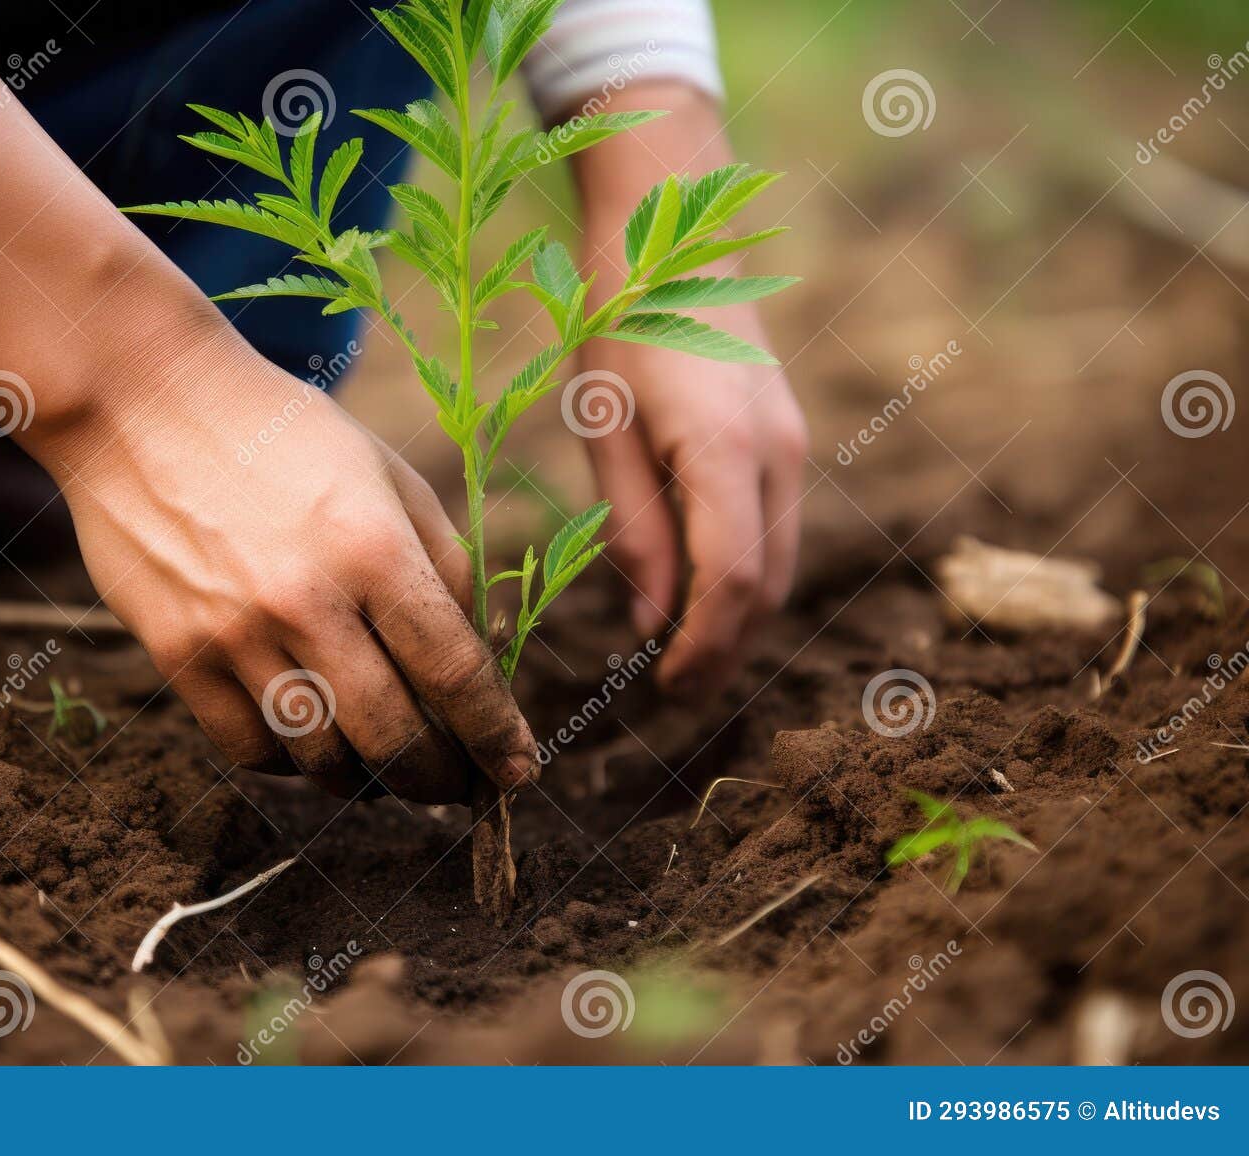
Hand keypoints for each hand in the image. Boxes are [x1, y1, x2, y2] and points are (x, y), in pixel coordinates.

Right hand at [33, 325, 538, 803]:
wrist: (143, 401)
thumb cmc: (284, 434)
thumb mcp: (387, 474)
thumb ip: (445, 564)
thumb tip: (480, 660)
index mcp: (374, 547)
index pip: (455, 672)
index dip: (495, 735)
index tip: (517, 771)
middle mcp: (306, 600)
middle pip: (393, 736)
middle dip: (438, 778)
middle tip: (454, 787)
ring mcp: (234, 633)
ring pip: (320, 758)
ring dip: (364, 777)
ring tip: (381, 765)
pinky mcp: (176, 652)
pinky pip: (248, 748)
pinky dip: (289, 763)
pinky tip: (308, 743)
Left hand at [576, 303, 805, 689]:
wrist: (675, 226)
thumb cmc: (620, 320)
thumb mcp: (604, 429)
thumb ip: (631, 530)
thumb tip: (648, 621)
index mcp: (723, 450)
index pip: (728, 582)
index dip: (701, 646)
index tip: (665, 686)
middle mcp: (777, 452)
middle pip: (766, 584)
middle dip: (726, 648)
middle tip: (675, 692)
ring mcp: (792, 442)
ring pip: (782, 561)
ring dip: (741, 619)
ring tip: (688, 657)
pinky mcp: (787, 434)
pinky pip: (778, 525)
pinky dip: (748, 574)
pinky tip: (702, 591)